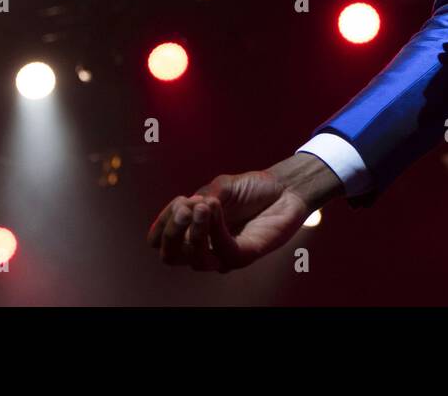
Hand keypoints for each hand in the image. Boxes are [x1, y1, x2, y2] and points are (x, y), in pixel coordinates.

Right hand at [146, 170, 310, 272]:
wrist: (286, 186)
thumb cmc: (253, 188)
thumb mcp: (220, 188)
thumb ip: (200, 200)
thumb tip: (184, 210)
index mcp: (193, 230)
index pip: (161, 241)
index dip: (162, 224)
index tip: (178, 202)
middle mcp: (205, 247)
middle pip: (171, 256)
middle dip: (172, 232)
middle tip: (184, 208)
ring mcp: (224, 254)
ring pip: (195, 260)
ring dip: (195, 232)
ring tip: (203, 206)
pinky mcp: (245, 256)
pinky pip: (223, 252)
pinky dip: (215, 230)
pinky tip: (216, 208)